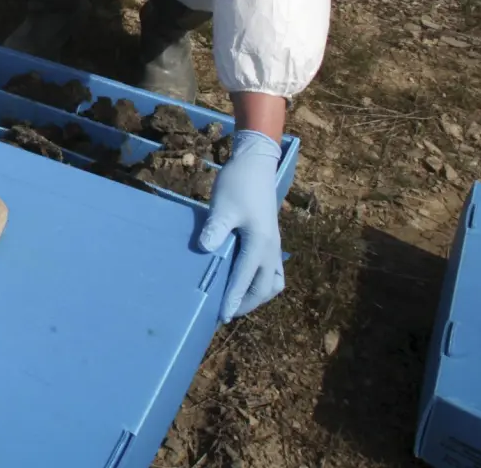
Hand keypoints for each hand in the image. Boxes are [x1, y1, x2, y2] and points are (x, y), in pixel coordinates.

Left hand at [197, 129, 284, 321]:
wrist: (255, 165)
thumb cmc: (238, 185)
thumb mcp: (223, 205)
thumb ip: (216, 228)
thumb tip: (206, 249)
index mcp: (260, 243)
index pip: (246, 278)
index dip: (233, 298)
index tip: (222, 316)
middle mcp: (271, 250)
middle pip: (264, 288)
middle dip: (245, 303)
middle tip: (224, 314)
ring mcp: (274, 246)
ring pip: (273, 283)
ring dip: (257, 295)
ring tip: (236, 302)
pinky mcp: (271, 241)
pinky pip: (273, 272)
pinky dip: (263, 283)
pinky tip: (246, 282)